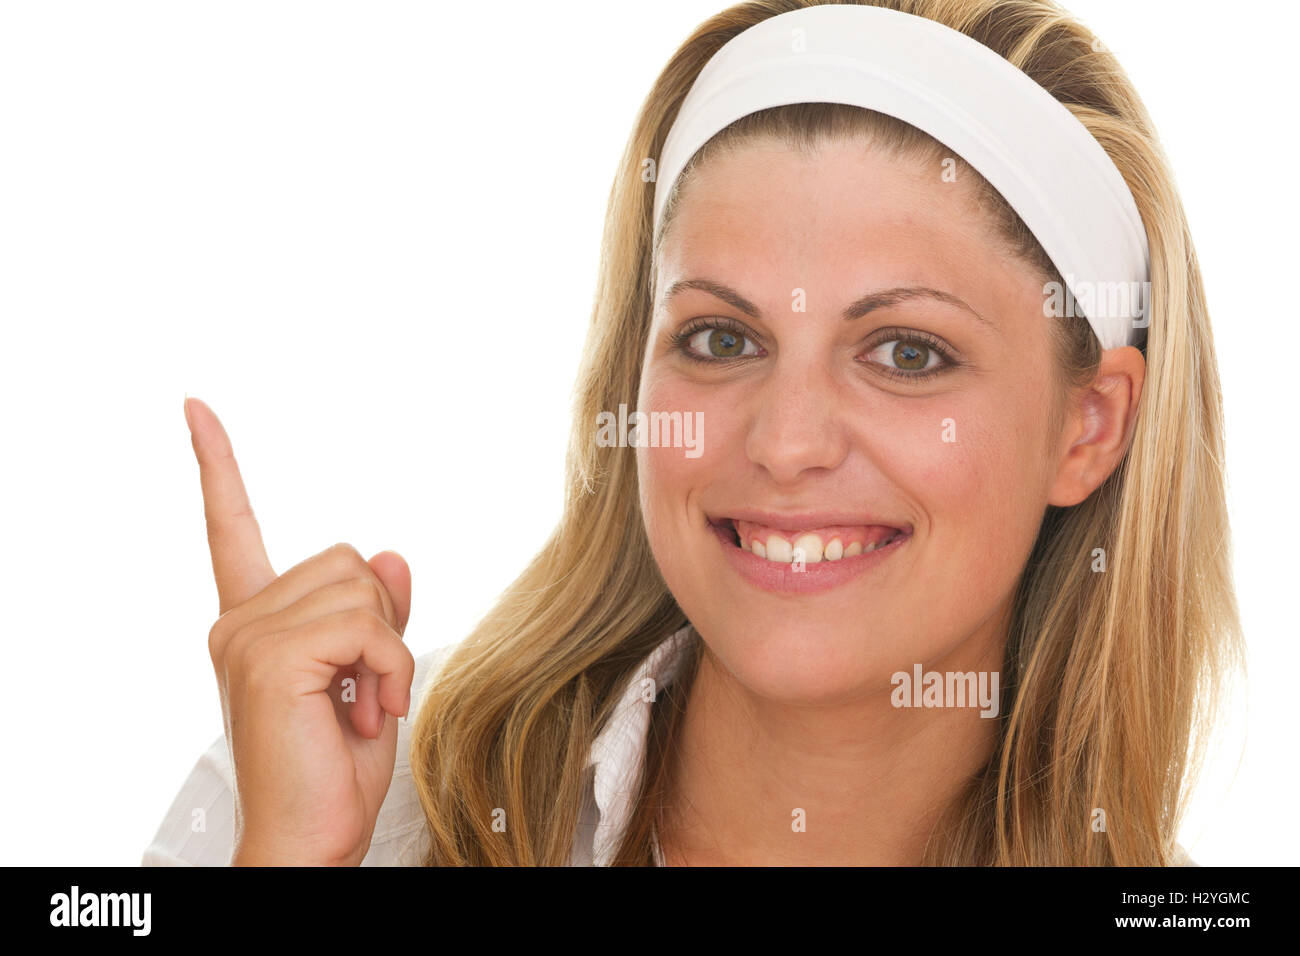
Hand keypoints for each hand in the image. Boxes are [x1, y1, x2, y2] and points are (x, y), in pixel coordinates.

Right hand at [184, 396, 414, 865]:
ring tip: (363, 707)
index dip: (217, 466)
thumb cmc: (334, 772)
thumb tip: (395, 553)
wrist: (310, 841)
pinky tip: (365, 713)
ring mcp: (248, 636)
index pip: (231, 529)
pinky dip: (389, 668)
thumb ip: (376, 615)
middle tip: (364, 690)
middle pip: (350, 559)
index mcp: (254, 624)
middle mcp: (240, 622)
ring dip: (388, 649)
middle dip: (381, 620)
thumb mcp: (371, 677)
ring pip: (365, 586)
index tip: (196, 409)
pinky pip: (370, 624)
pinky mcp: (271, 655)